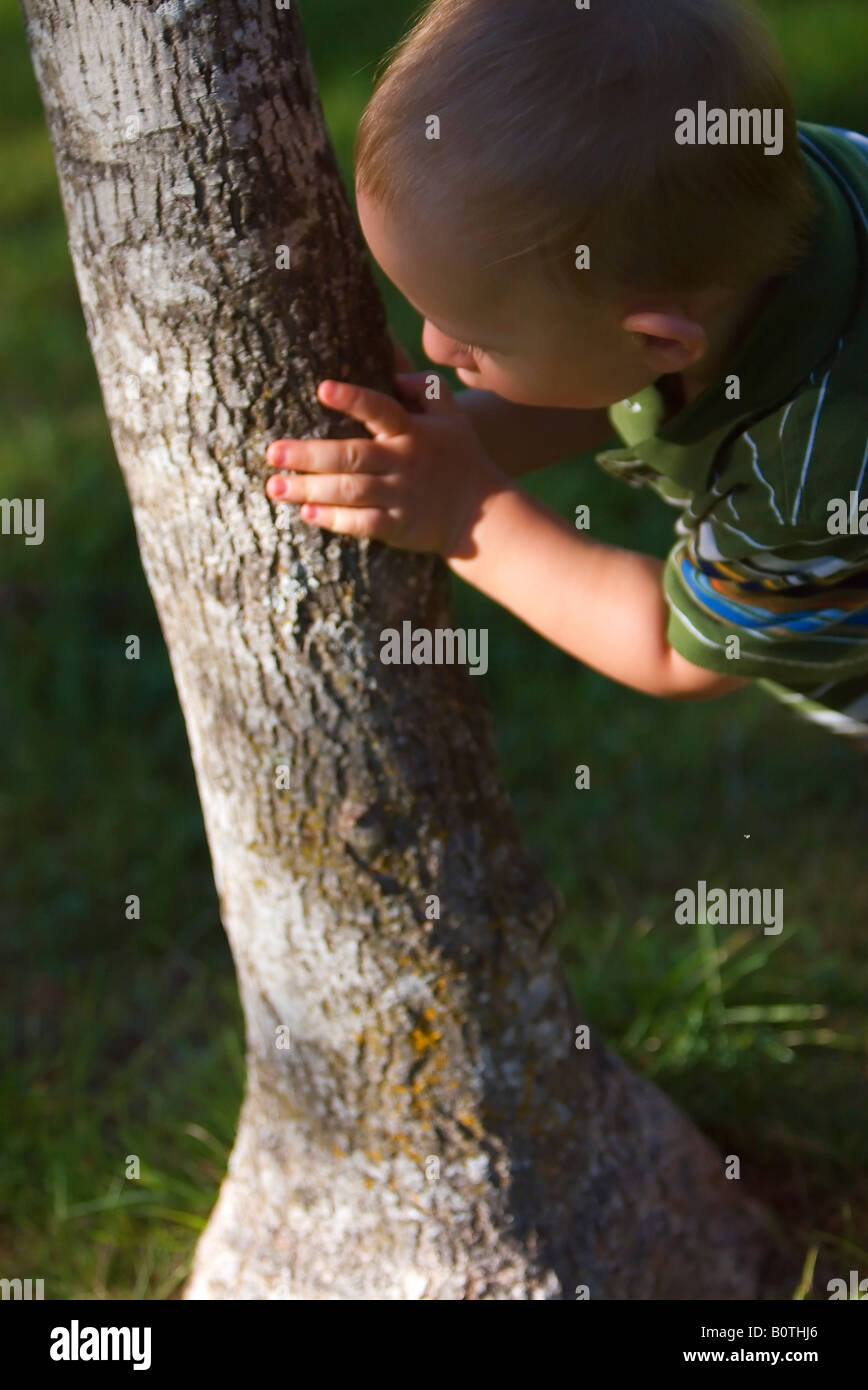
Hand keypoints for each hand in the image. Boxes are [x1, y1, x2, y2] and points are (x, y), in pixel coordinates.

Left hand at [265, 369, 508, 555]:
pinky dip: (333, 520)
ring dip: (309, 488)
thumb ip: (423, 388)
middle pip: (351, 456)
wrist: (482, 514)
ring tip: (274, 485)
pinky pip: (361, 524)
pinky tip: (306, 513)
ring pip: (349, 491)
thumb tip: (393, 370)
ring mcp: (400, 496)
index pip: (381, 409)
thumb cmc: (460, 457)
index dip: (353, 399)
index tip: (322, 388)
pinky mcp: (398, 526)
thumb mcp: (451, 415)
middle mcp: (403, 462)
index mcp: (412, 431)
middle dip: (308, 454)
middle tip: (271, 452)